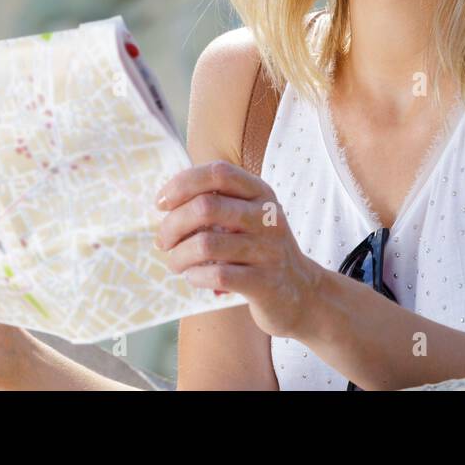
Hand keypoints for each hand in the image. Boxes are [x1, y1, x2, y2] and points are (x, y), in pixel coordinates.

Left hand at [154, 160, 323, 338]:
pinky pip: (219, 275)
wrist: (302, 292)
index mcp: (260, 193)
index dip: (182, 183)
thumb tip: (166, 201)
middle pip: (205, 207)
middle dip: (173, 225)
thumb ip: (216, 202)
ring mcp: (268, 250)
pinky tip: (194, 277)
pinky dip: (196, 276)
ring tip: (176, 263)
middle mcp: (266, 216)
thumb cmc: (261, 250)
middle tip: (163, 241)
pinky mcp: (265, 282)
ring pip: (206, 244)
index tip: (161, 203)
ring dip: (179, 256)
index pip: (218, 172)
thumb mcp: (249, 216)